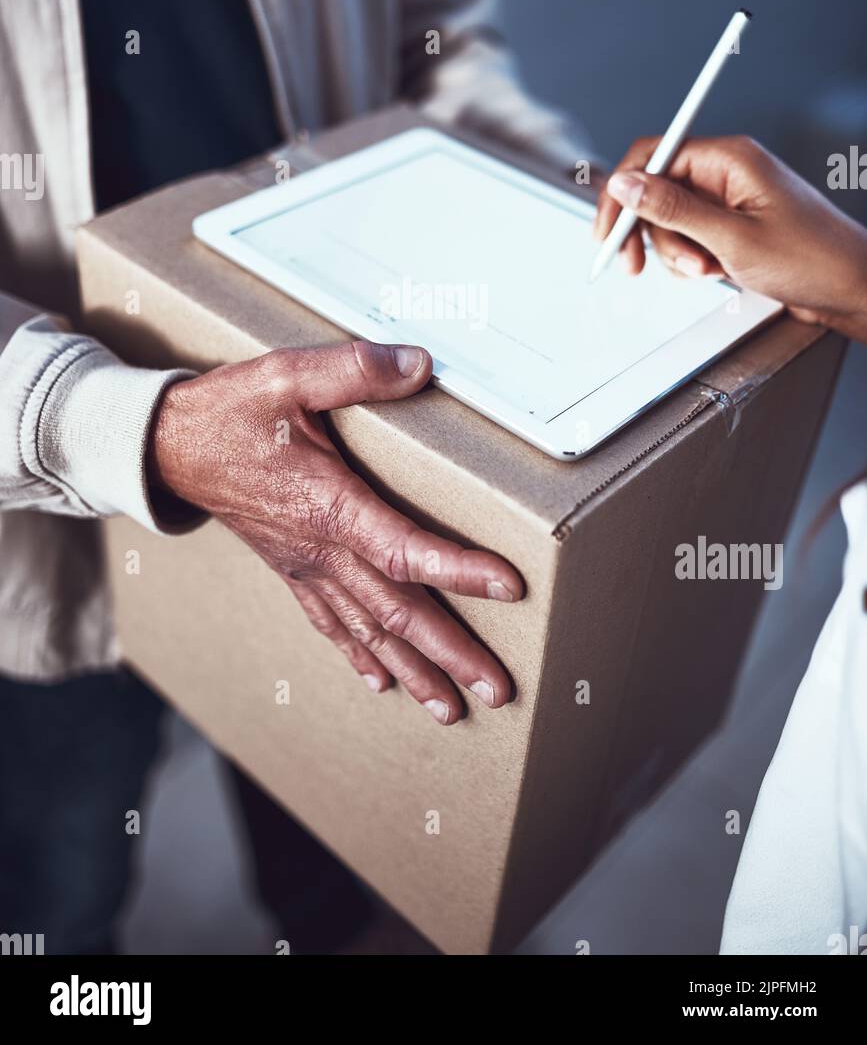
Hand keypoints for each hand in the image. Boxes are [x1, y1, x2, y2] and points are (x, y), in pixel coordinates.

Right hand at [146, 340, 522, 723]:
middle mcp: (321, 548)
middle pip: (397, 612)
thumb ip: (354, 370)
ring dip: (414, 671)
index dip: (459, 570)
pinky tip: (382, 681)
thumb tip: (417, 366)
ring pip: (368, 630)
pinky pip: (331, 622)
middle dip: (450, 653)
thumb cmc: (227, 414)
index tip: (508, 587)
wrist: (165, 449)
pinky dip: (360, 655)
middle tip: (498, 689)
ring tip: (452, 709)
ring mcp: (306, 565)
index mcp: (328, 505)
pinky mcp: (292, 568)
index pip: (405, 549)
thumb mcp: (287, 375)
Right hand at [593, 135, 866, 342]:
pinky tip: (713, 272)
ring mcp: (730, 198)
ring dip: (676, 251)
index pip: (654, 156)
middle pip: (656, 191)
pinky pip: (690, 236)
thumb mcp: (732, 238)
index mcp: (729, 158)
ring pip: (671, 219)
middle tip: (637, 266)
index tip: (607, 229)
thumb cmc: (812, 259)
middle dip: (651, 232)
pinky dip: (691, 259)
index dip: (623, 192)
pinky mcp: (733, 224)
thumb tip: (625, 184)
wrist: (853, 289)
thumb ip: (673, 210)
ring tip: (705, 271)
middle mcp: (727, 171)